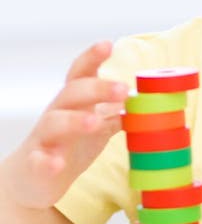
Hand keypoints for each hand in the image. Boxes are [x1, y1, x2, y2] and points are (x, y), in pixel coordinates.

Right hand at [2, 42, 127, 209]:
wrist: (34, 179)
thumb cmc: (69, 146)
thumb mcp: (96, 127)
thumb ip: (115, 113)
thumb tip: (144, 101)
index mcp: (74, 102)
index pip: (81, 73)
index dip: (92, 58)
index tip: (108, 44)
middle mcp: (57, 113)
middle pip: (72, 92)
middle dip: (97, 88)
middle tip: (123, 90)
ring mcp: (44, 138)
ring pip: (53, 122)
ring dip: (75, 120)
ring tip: (95, 122)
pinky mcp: (35, 164)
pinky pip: (38, 160)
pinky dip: (47, 161)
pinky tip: (57, 164)